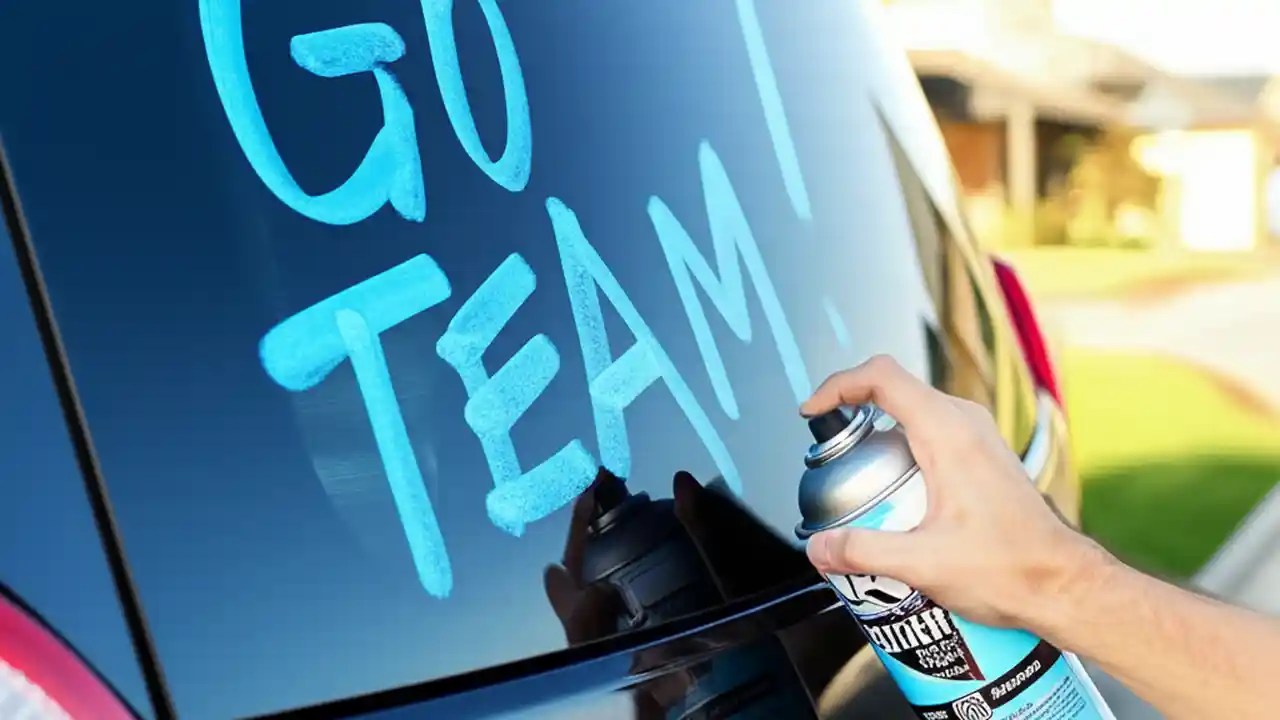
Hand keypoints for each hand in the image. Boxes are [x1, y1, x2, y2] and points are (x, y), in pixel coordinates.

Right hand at [800, 356, 1113, 631]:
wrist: (1065, 586)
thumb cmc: (1012, 569)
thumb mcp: (922, 564)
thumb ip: (861, 551)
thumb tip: (819, 546)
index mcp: (948, 433)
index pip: (881, 377)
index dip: (837, 384)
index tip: (812, 412)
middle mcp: (965, 424)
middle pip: (892, 392)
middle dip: (852, 418)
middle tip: (833, 459)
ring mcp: (977, 437)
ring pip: (912, 414)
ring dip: (878, 439)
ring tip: (861, 486)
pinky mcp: (982, 457)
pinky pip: (931, 434)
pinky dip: (902, 453)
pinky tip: (897, 502)